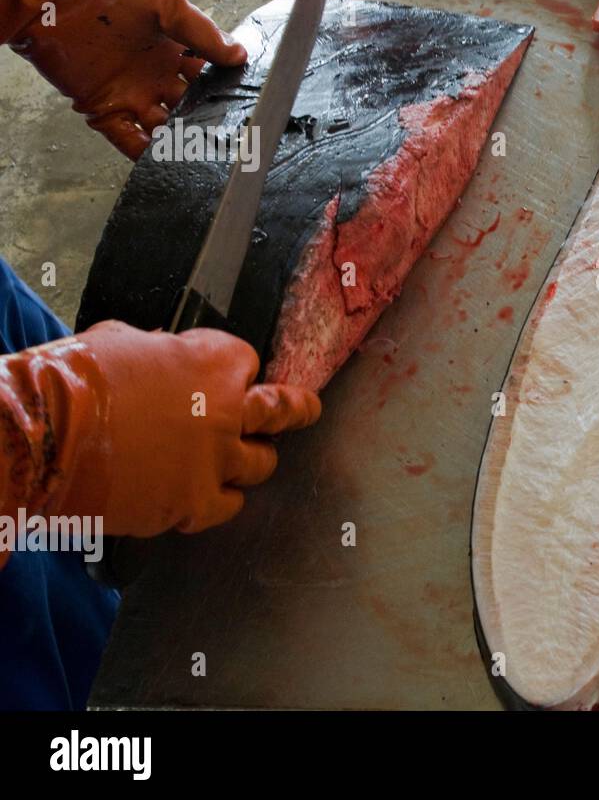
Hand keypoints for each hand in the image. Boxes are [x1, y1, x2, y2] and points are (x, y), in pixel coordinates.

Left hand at [0, 0, 245, 157]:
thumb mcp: (165, 3)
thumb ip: (202, 32)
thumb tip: (239, 55)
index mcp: (173, 52)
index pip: (208, 77)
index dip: (226, 89)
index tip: (246, 103)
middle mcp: (156, 77)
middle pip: (190, 108)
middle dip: (208, 122)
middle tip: (229, 138)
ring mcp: (131, 96)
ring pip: (164, 129)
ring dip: (180, 142)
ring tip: (202, 155)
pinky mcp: (104, 110)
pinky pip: (128, 140)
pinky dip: (145, 154)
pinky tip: (164, 161)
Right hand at [1, 321, 320, 537]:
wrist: (43, 437)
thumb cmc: (71, 380)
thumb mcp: (120, 341)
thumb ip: (158, 351)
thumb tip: (161, 354)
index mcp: (213, 361)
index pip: (247, 362)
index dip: (235, 371)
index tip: (230, 378)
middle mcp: (228, 409)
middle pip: (285, 410)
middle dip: (297, 409)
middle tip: (306, 410)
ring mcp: (216, 459)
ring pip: (262, 463)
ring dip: (251, 460)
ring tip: (241, 462)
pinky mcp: (195, 502)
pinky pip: (229, 506)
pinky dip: (220, 501)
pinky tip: (209, 498)